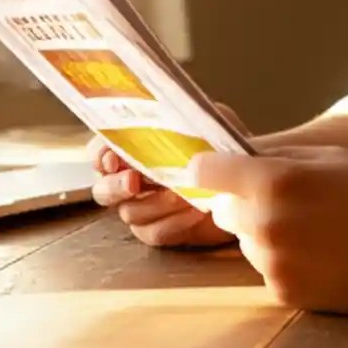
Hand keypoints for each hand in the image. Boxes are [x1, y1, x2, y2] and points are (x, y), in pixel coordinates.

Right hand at [86, 101, 247, 248]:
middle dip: (116, 186)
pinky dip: (172, 224)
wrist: (246, 184)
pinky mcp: (162, 230)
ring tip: (182, 194)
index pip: (100, 152)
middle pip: (103, 191)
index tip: (113, 159)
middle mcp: (131, 180)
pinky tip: (193, 212)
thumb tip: (167, 114)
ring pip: (130, 214)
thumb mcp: (206, 122)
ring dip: (156, 204)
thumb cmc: (221, 149)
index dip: (100, 156)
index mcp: (134, 150)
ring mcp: (144, 208)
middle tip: (134, 182)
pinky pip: (152, 234)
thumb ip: (184, 115)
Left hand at [189, 145, 347, 314]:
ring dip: (262, 234)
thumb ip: (276, 155)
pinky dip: (282, 262)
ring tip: (311, 231)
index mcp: (272, 180)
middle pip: (221, 209)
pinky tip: (319, 255)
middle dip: (242, 202)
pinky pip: (265, 269)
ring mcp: (272, 261)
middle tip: (285, 202)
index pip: (205, 171)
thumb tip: (235, 156)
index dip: (209, 168)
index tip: (219, 171)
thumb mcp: (329, 156)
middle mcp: (263, 222)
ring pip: (243, 240)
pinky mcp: (283, 292)